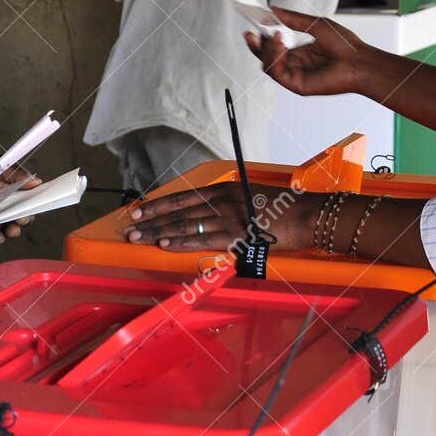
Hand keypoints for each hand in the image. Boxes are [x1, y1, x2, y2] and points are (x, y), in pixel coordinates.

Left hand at [122, 182, 316, 252]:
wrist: (306, 216)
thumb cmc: (281, 209)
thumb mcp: (249, 198)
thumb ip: (227, 205)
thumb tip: (208, 215)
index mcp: (224, 191)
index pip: (183, 197)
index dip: (159, 204)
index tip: (139, 210)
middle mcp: (221, 202)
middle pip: (178, 211)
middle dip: (151, 220)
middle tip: (129, 227)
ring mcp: (227, 219)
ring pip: (184, 226)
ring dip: (158, 233)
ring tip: (137, 238)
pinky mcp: (235, 237)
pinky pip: (201, 240)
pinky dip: (180, 242)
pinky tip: (162, 245)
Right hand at [245, 6, 371, 96]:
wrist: (360, 61)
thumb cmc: (345, 45)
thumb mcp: (314, 24)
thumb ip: (292, 18)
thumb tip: (272, 9)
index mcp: (299, 53)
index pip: (274, 46)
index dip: (262, 36)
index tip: (253, 23)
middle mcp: (295, 65)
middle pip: (266, 57)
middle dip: (256, 46)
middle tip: (250, 33)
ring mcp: (295, 76)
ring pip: (268, 65)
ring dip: (267, 50)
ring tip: (275, 36)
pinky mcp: (297, 85)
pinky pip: (277, 73)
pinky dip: (275, 58)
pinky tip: (281, 45)